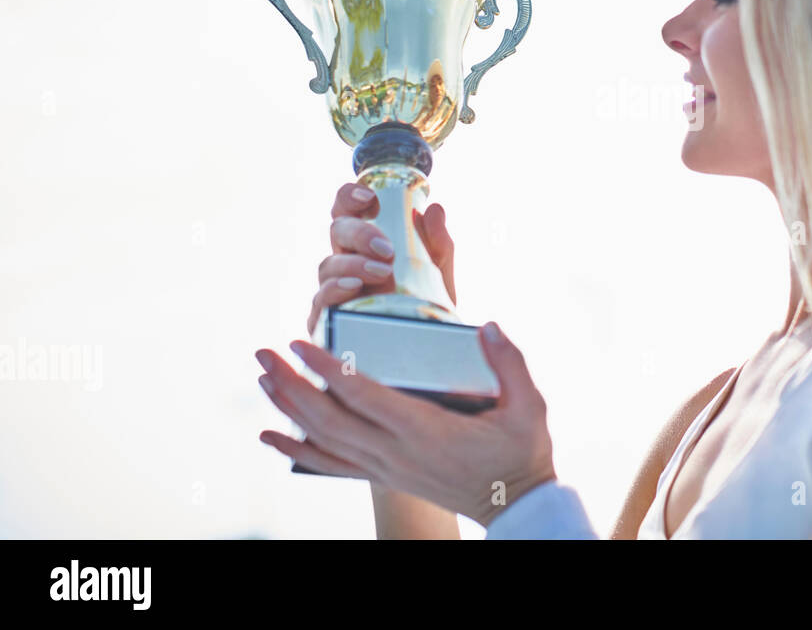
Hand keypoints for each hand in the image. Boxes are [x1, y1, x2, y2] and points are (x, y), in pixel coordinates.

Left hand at [255, 323, 557, 526]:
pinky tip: (270, 435)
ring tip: (264, 379)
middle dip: (291, 384)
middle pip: (329, 418)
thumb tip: (490, 324)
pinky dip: (296, 450)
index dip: (327, 369)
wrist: (516, 506)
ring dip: (289, 409)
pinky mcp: (385, 477)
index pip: (362, 396)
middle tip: (263, 353)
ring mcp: (386, 468)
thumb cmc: (523, 452)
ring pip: (324, 440)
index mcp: (425, 430)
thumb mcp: (529, 406)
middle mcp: (396, 452)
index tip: (299, 342)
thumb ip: (509, 363)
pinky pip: (330, 465)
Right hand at [308, 182, 456, 333]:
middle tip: (385, 248)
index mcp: (365, 242)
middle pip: (337, 232)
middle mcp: (344, 261)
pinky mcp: (326, 320)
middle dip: (359, 233)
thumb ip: (439, 243)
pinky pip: (320, 301)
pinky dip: (334, 291)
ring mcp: (332, 289)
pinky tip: (353, 287)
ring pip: (328, 266)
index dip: (350, 197)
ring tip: (381, 272)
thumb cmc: (425, 304)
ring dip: (352, 264)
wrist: (426, 350)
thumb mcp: (439, 272)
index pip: (347, 210)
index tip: (370, 197)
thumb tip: (435, 210)